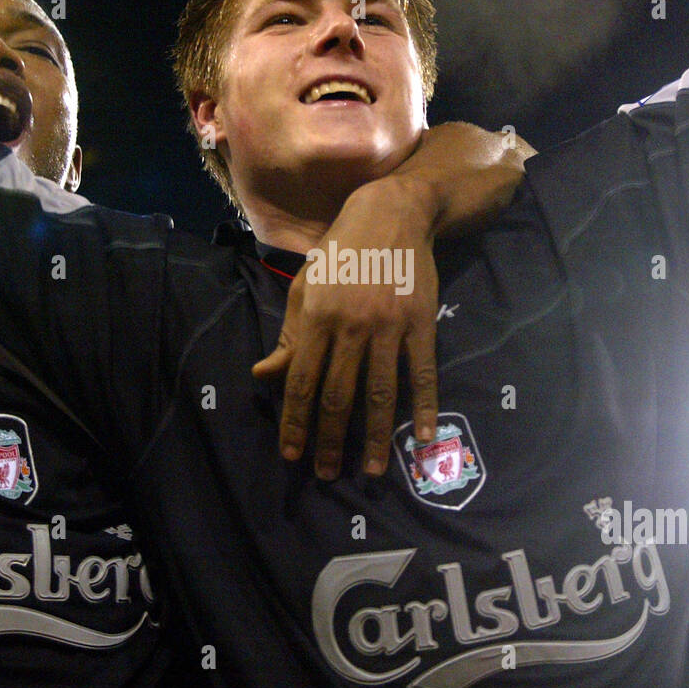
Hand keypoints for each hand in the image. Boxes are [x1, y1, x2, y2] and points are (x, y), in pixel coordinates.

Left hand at [252, 176, 439, 479]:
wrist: (393, 213)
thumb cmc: (341, 252)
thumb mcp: (306, 287)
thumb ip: (290, 335)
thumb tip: (265, 376)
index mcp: (317, 317)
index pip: (302, 382)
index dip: (296, 422)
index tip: (291, 454)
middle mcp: (351, 326)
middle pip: (339, 395)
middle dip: (331, 440)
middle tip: (327, 474)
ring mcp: (389, 326)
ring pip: (380, 393)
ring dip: (376, 437)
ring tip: (372, 470)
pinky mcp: (421, 323)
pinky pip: (422, 373)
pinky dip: (423, 406)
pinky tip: (422, 436)